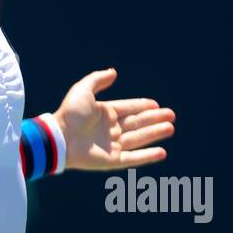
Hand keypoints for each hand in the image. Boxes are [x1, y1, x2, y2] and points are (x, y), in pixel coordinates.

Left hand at [54, 68, 175, 170]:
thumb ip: (98, 80)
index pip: (128, 108)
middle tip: (171, 115)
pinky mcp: (112, 160)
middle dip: (154, 119)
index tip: (156, 105)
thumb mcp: (83, 90)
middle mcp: (109, 129)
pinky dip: (148, 156)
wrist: (61, 137)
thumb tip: (114, 72)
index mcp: (104, 113)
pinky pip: (134, 158)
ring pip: (139, 139)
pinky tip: (162, 152)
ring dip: (155, 133)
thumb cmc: (71, 114)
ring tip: (170, 128)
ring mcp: (111, 145)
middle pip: (137, 123)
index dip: (142, 106)